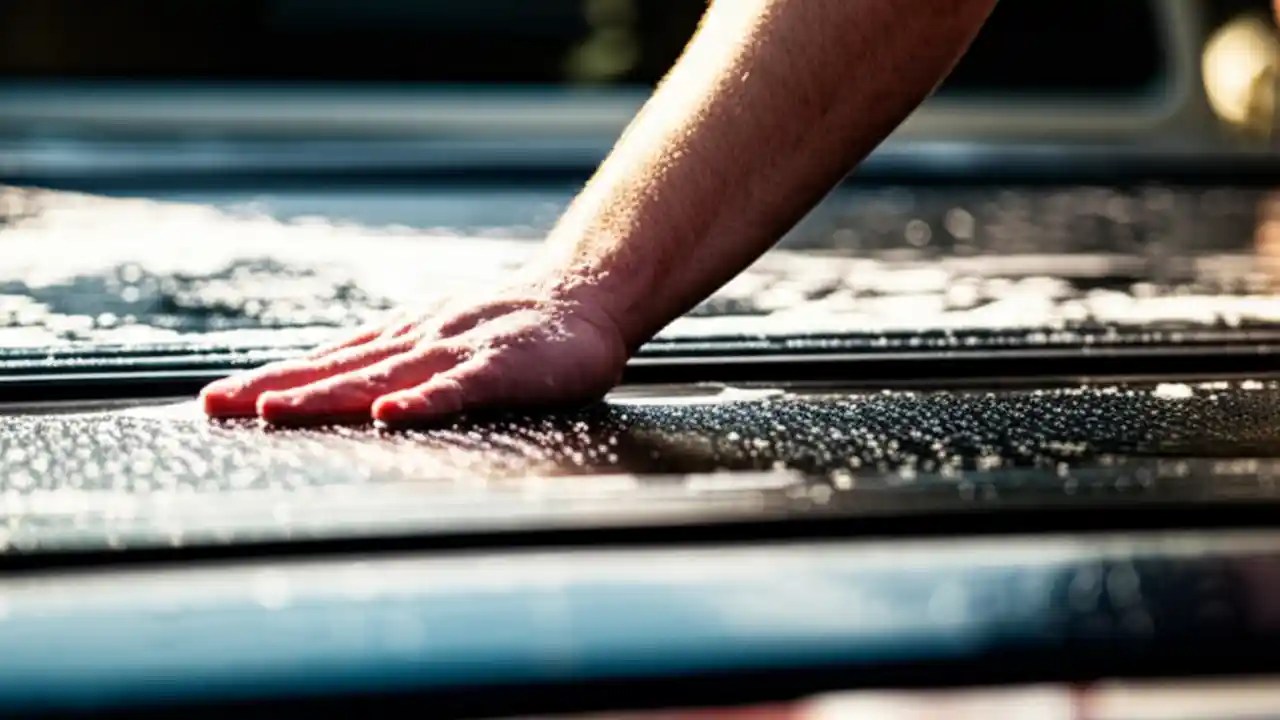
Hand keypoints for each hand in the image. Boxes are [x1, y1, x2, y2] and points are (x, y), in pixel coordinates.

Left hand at [199, 277, 629, 425]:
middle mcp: (416, 340)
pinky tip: (393, 415)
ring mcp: (456, 350)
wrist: (584, 298)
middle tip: (218, 406)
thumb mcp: (443, 345)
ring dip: (329, 394)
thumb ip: (397, 369)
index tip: (216, 401)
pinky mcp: (501, 365)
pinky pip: (458, 386)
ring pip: (383, 374)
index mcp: (401, 341)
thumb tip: (340, 398)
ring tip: (279, 410)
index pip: (324, 362)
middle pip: (336, 368)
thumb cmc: (514, 333)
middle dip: (275, 389)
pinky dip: (424, 400)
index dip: (270, 380)